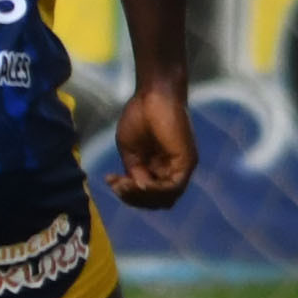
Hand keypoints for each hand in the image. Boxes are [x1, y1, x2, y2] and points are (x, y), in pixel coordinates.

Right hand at [106, 77, 196, 210]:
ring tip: (125, 185)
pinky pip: (172, 187)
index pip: (148, 194)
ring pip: (166, 198)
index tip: (110, 180)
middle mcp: (173, 171)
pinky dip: (154, 190)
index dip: (128, 194)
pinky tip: (138, 182)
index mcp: (159, 168)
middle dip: (134, 199)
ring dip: (143, 197)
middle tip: (117, 186)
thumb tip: (138, 188)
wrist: (153, 96)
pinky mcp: (187, 162)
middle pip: (158, 202)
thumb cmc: (140, 116)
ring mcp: (182, 168)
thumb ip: (134, 171)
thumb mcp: (130, 151)